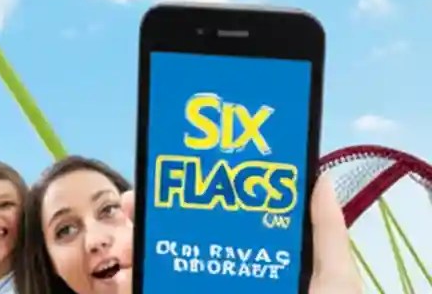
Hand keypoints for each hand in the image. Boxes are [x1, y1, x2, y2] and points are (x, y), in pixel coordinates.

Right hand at [120, 175, 362, 293]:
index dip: (191, 200)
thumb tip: (319, 177)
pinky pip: (145, 292)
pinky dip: (130, 284)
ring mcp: (196, 293)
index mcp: (256, 270)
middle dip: (148, 221)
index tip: (166, 179)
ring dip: (132, 252)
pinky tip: (125, 278)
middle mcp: (221, 281)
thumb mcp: (333, 282)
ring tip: (124, 248)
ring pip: (155, 270)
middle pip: (177, 244)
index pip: (219, 227)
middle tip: (130, 207)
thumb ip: (326, 234)